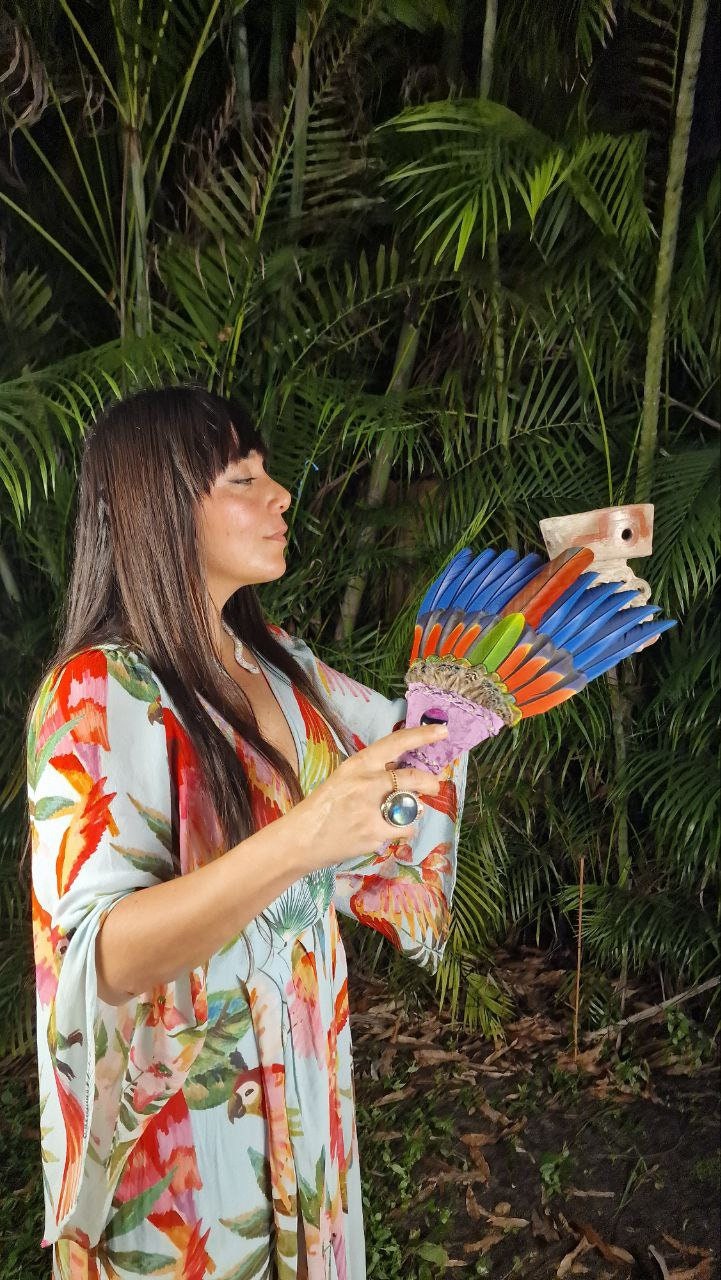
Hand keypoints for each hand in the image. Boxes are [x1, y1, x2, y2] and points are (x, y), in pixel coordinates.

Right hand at [288, 722, 449, 870]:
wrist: (302, 839)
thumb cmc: (324, 806)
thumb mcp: (344, 778)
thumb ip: (372, 773)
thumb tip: (401, 769)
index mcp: (359, 764)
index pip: (396, 743)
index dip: (422, 735)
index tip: (442, 731)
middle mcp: (367, 783)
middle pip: (413, 778)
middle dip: (430, 783)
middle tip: (434, 785)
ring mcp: (372, 810)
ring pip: (412, 807)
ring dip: (412, 810)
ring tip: (397, 814)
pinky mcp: (375, 834)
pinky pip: (404, 829)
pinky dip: (400, 830)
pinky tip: (384, 831)